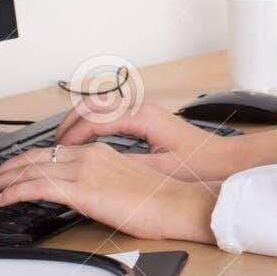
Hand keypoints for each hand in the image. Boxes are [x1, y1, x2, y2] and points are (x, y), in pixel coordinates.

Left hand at [0, 142, 217, 242]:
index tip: (7, 172)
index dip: (22, 162)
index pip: (48, 152)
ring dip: (2, 180)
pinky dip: (14, 192)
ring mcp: (84, 170)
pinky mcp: (82, 189)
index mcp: (97, 152)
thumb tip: (80, 195)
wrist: (177, 203)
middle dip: (4, 169)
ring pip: (29, 168)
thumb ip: (99, 183)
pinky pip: (37, 187)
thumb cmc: (158, 201)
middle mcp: (87, 155)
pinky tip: (2, 200)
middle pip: (33, 156)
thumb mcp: (123, 184)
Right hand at [51, 100, 250, 182]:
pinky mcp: (143, 117)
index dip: (72, 137)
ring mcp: (141, 109)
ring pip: (98, 107)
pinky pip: (107, 114)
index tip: (59, 153)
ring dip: (77, 123)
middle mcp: (139, 107)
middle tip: (53, 146)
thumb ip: (126, 164)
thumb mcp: (158, 168)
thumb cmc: (198, 164)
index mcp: (142, 116)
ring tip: (62, 144)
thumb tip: (96, 166)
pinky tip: (84, 142)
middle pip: (90, 106)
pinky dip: (90, 124)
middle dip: (67, 125)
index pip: (94, 119)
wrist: (223, 159)